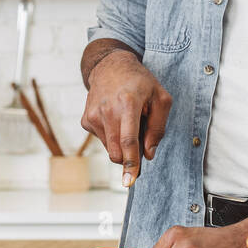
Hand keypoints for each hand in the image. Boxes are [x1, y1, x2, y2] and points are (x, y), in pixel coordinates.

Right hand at [80, 50, 171, 185]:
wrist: (110, 66)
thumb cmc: (140, 82)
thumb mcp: (161, 98)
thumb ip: (158, 128)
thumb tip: (149, 154)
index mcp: (127, 103)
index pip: (129, 140)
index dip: (131, 163)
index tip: (130, 181)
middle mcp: (107, 110)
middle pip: (117, 151)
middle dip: (129, 156)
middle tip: (140, 140)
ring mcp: (93, 115)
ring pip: (110, 149)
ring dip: (121, 143)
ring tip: (127, 120)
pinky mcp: (86, 120)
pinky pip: (103, 141)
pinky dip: (112, 136)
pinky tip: (115, 118)